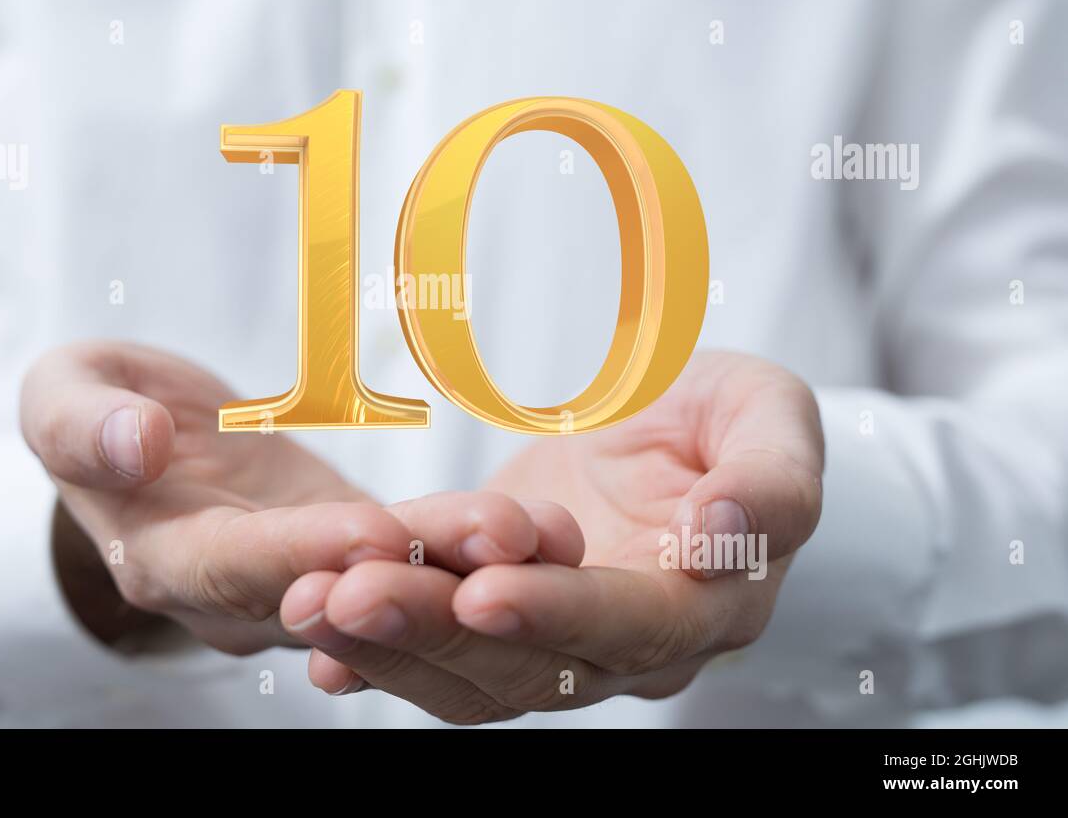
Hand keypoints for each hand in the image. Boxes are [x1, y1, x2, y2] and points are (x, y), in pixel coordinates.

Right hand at [22, 341, 574, 654]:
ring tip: (532, 531)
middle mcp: (240, 595)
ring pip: (385, 586)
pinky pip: (408, 559)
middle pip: (330, 593)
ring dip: (459, 562)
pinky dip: (462, 546)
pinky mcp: (347, 555)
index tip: (369, 532)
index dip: (302, 555)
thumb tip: (131, 443)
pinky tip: (531, 529)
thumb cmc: (97, 412)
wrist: (141, 444)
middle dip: (414, 570)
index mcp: (164, 560)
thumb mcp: (63, 396)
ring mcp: (301, 583)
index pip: (236, 570)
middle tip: (496, 538)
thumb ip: (82, 424)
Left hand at [282, 351, 822, 721]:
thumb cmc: (728, 418)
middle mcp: (622, 648)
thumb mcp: (769, 415)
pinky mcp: (494, 616)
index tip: (485, 591)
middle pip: (527, 665)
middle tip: (352, 594)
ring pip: (467, 669)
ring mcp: (551, 640)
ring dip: (387, 645)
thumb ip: (771, 479)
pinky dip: (373, 656)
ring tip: (314, 603)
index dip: (559, 613)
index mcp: (703, 605)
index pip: (631, 628)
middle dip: (435, 633)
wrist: (672, 433)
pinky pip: (433, 651)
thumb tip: (726, 533)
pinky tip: (313, 645)